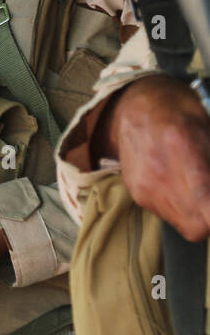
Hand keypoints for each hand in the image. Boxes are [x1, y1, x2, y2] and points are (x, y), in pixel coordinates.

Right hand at [96, 74, 209, 241]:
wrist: (132, 106)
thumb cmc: (178, 109)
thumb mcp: (208, 124)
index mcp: (182, 150)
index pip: (207, 209)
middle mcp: (159, 175)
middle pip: (198, 227)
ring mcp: (145, 187)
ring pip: (185, 226)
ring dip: (199, 216)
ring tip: (202, 190)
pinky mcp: (137, 193)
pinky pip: (169, 214)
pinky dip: (184, 209)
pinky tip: (184, 185)